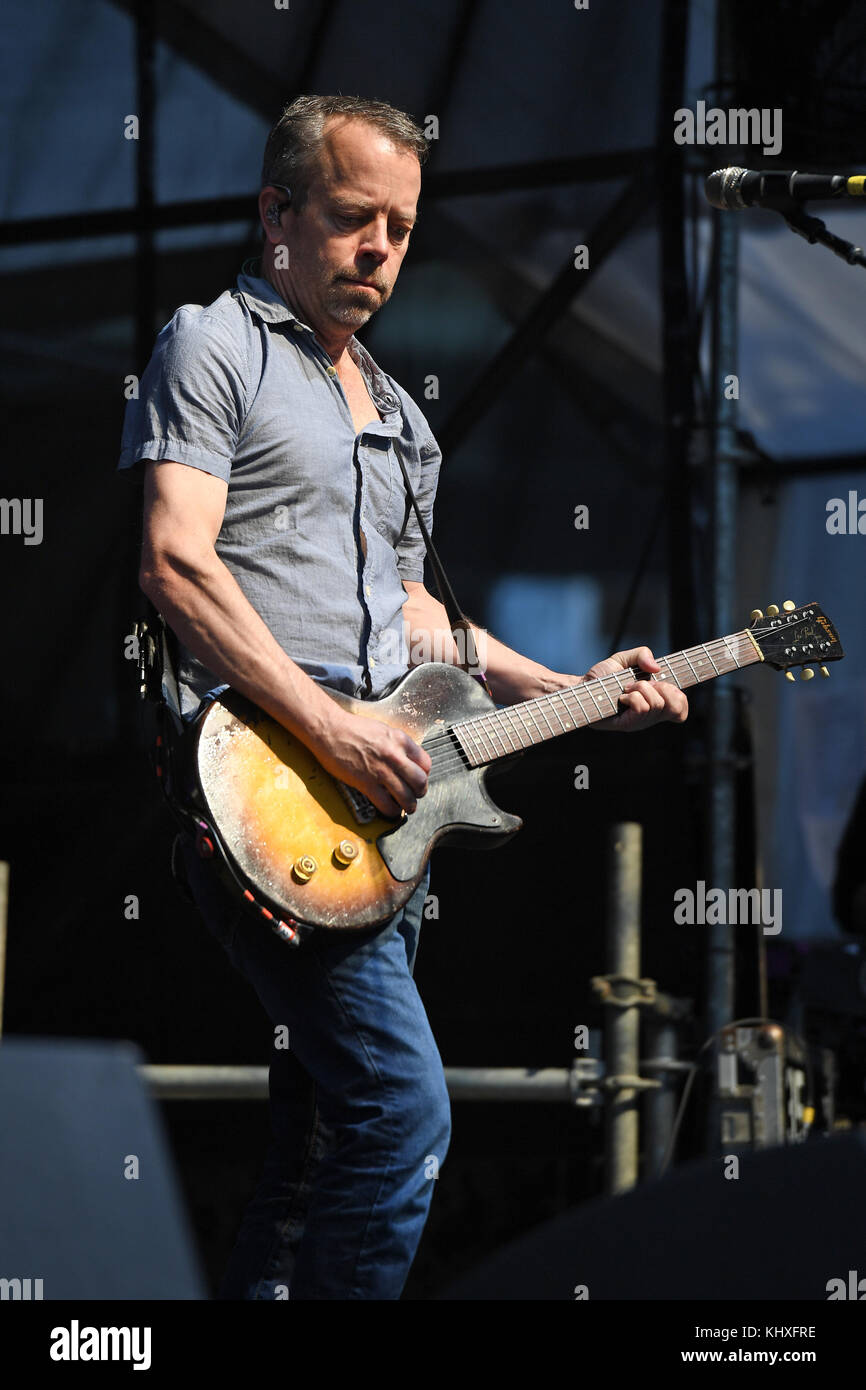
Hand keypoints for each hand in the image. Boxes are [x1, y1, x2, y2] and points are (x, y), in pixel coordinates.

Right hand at [311, 710, 430, 817]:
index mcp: (400, 740)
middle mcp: (394, 755)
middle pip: (420, 782)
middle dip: (420, 792)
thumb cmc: (351, 728)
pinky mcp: (366, 783)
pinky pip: (386, 804)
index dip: (424, 775)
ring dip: (409, 805)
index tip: (419, 779)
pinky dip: (391, 811)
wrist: (329, 729)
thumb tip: (405, 760)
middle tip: (415, 795)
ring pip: (406, 796)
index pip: (425, 763)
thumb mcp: (382, 730)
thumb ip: (396, 745)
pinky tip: (389, 809)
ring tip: (406, 807)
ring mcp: (380, 770)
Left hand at [554, 646, 687, 731]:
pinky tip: (621, 697)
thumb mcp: (624, 658)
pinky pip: (641, 707)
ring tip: (626, 688)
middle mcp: (650, 715)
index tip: (666, 683)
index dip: (680, 697)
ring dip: (640, 689)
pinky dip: (632, 696)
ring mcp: (640, 722)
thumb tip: (656, 668)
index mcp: (655, 701)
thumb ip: (642, 654)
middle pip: (676, 705)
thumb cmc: (602, 676)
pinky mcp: (627, 725)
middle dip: (663, 688)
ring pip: (657, 704)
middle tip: (642, 683)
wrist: (581, 686)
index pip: (681, 709)